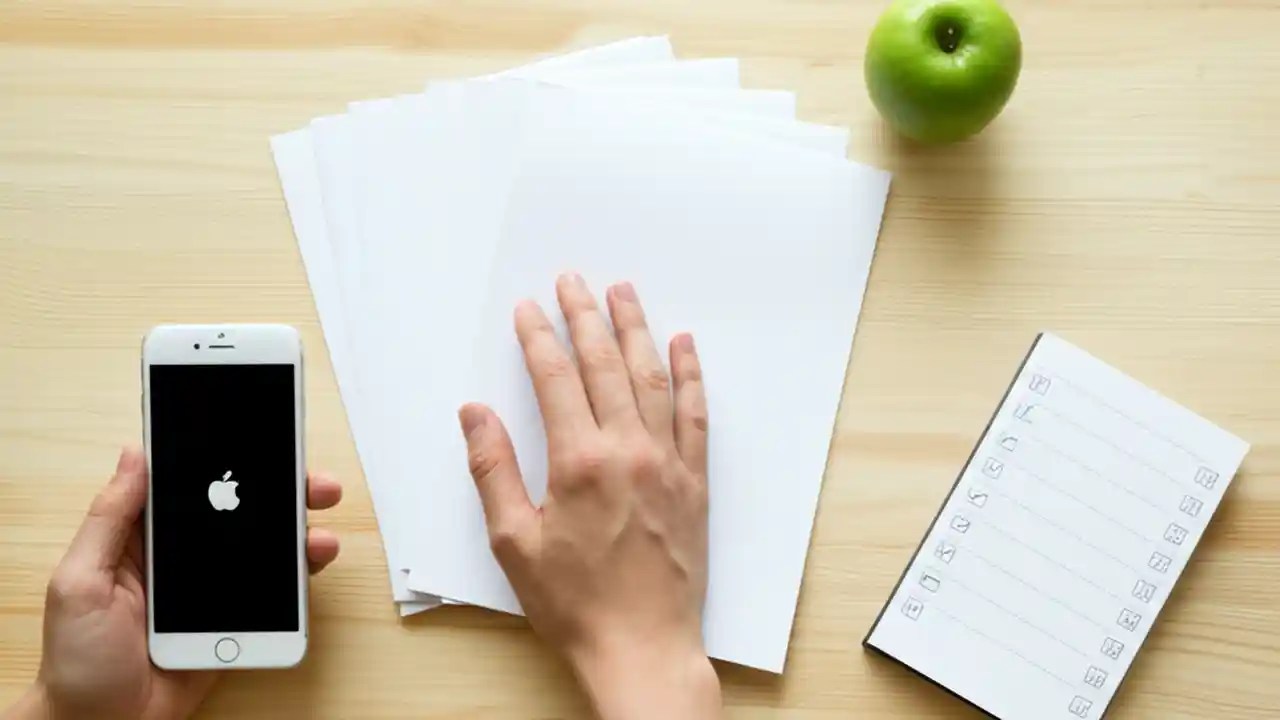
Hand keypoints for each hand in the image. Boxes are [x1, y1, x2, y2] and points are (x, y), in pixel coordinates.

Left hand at [11, 447, 342, 719]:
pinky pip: (272, 590)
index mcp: (143, 536)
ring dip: (299, 532)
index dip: (228, 459)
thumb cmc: (76, 661)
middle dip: (284, 490)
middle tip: (316, 484)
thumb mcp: (79, 582)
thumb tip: (135, 455)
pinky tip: (314, 562)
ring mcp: (212, 586)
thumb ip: (109, 519)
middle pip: (241, 509)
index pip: (191, 484)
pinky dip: (299, 575)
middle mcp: (182, 555)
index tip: (262, 437)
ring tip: (319, 533)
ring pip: (265, 546)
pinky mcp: (233, 618)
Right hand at [459, 274, 720, 719]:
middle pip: (605, 365)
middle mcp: (629, 451)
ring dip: (636, 330)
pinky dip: (691, 375)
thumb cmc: (576, 605)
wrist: (642, 649)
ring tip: (623, 292)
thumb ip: (493, 470)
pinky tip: (683, 346)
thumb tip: (475, 414)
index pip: (556, 379)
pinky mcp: (694, 482)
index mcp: (580, 462)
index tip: (528, 310)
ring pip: (652, 378)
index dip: (538, 338)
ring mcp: (668, 463)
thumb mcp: (513, 542)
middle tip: (573, 280)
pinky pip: (696, 414)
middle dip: (585, 316)